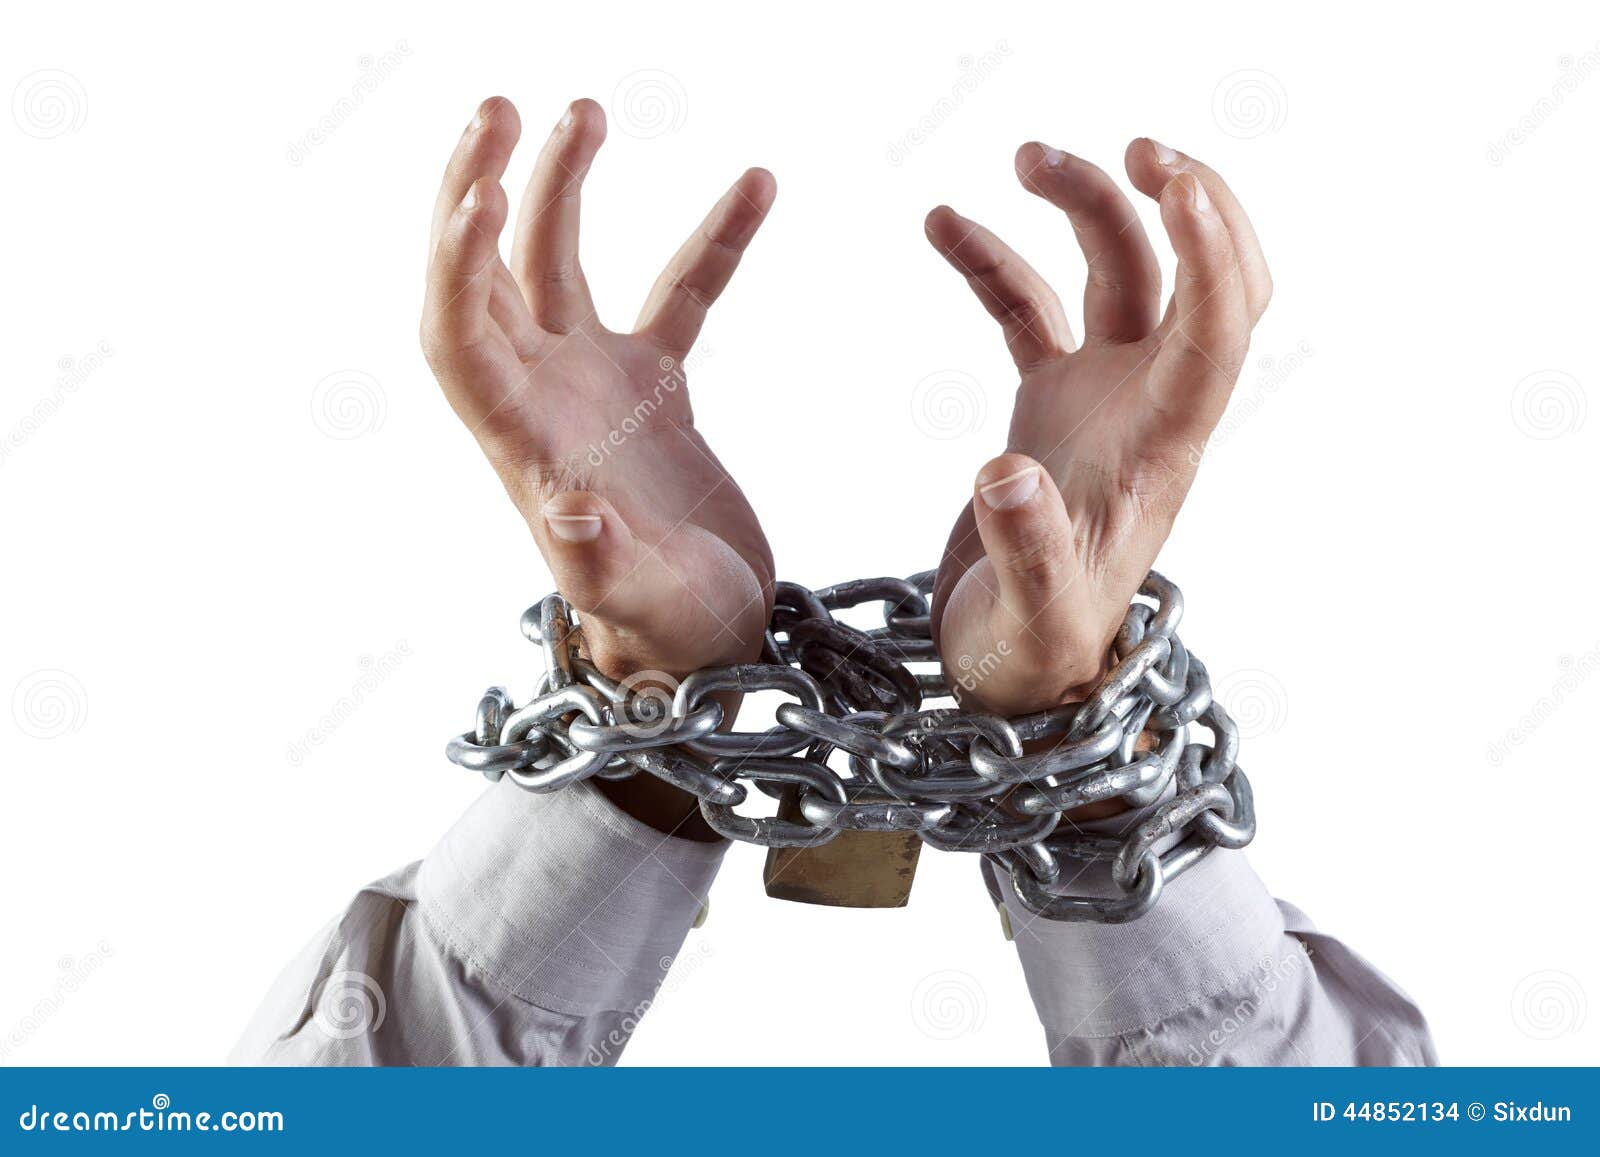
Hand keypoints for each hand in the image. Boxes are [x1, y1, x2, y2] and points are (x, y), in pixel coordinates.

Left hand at [422, 98, 777, 837]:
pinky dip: (712, 245)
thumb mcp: (642, 610)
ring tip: (584, 108)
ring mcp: (595, 390)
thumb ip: (600, 565)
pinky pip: (677, 296)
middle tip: (498, 109)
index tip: (479, 190)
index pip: (462, 338)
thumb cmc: (671, 641)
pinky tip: (759, 183)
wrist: (708, 647)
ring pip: (559, 265)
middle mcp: (544, 403)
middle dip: (477, 189)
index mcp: (527, 446)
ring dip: (560, 185)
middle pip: (485, 277)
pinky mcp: (653, 391)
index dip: (457, 266)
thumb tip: (566, 508)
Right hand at [925, 139, 1270, 716]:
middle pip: (1197, 281)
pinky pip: (1034, 307)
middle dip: (1183, 205)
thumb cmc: (1031, 655)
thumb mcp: (1030, 618)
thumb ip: (1028, 550)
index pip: (1216, 334)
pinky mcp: (1050, 402)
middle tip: (1138, 149)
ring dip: (1084, 207)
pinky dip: (995, 262)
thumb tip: (1004, 472)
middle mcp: (1144, 409)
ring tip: (1024, 157)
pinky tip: (945, 225)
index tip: (1175, 181)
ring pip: (1117, 274)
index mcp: (1160, 451)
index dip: (1211, 253)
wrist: (1011, 672)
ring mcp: (1100, 399)